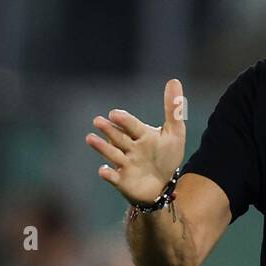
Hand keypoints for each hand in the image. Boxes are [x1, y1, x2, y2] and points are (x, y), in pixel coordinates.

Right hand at [87, 79, 187, 205]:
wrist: (164, 185)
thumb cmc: (167, 156)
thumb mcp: (174, 133)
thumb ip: (173, 109)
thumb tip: (174, 80)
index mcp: (141, 135)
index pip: (131, 125)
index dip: (124, 120)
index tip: (114, 114)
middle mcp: (129, 147)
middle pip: (118, 137)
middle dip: (108, 129)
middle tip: (98, 121)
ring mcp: (124, 164)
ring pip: (112, 153)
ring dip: (102, 147)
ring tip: (90, 138)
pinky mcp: (122, 181)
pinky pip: (114, 177)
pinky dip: (108, 174)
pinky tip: (103, 170)